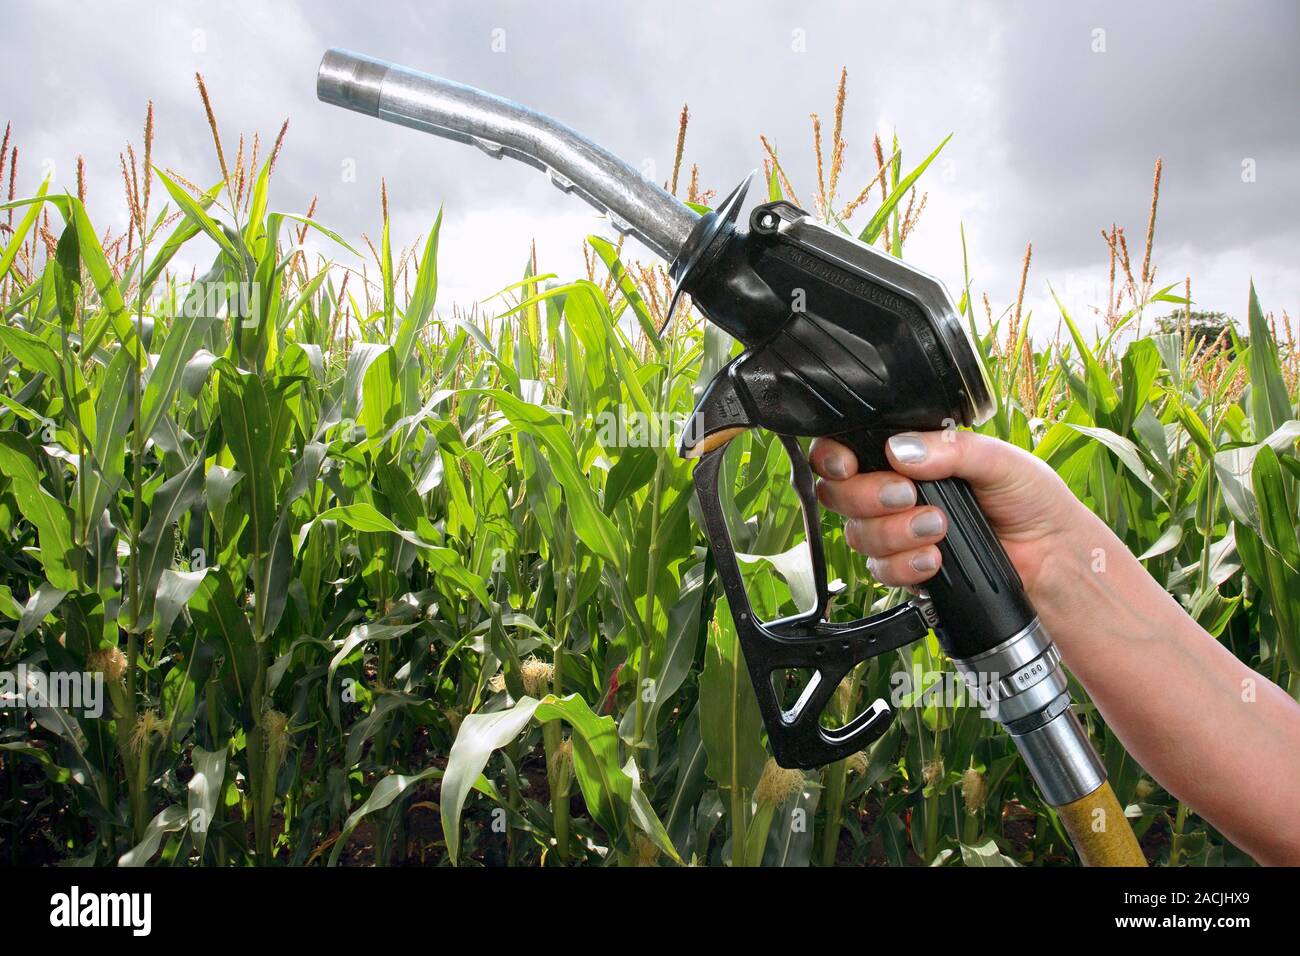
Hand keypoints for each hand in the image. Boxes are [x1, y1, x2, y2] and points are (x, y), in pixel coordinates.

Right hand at [809, 430, 1091, 601]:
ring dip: (893, 532)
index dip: (832, 457)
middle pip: (839, 493)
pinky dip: (904, 565)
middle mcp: (894, 491)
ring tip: (937, 528)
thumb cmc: (1032, 500)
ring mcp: (896, 532)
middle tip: (906, 495)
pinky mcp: (905, 569)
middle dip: (866, 496)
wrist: (1053, 558)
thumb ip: (950, 448)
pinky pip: (879, 570)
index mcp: (910, 455)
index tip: (846, 463)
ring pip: (857, 533)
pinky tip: (933, 559)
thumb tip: (901, 449)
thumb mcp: (998, 458)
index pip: (848, 450)